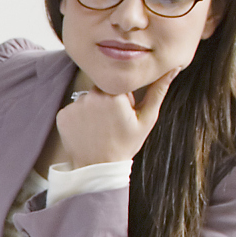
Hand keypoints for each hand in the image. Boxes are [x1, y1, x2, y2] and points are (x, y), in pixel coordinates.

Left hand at [55, 68, 176, 166]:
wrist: (98, 168)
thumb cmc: (125, 144)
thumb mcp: (146, 119)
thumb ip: (158, 91)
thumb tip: (173, 68)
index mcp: (114, 94)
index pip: (119, 84)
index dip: (124, 98)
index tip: (124, 113)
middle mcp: (91, 95)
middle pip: (101, 89)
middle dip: (107, 101)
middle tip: (111, 122)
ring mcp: (74, 105)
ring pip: (87, 99)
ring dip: (92, 109)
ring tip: (99, 128)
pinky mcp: (62, 115)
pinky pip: (73, 109)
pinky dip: (78, 118)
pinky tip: (86, 131)